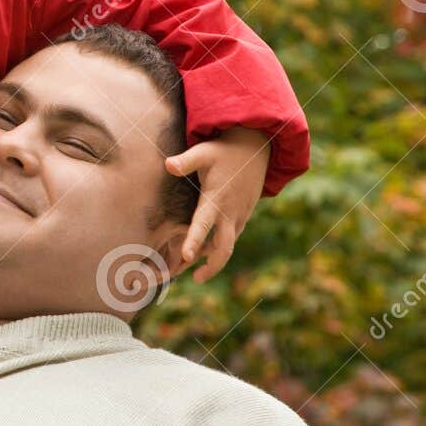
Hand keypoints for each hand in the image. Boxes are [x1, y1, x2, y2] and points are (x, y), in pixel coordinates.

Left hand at [165, 125, 270, 282]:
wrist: (257, 147)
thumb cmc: (224, 150)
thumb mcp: (204, 151)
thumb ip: (186, 161)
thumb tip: (168, 164)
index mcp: (216, 199)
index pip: (204, 225)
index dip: (195, 241)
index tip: (187, 258)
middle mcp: (230, 212)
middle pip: (224, 247)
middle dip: (212, 266)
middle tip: (196, 278)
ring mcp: (239, 215)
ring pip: (228, 244)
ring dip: (214, 258)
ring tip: (197, 272)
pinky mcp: (243, 215)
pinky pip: (232, 236)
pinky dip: (221, 247)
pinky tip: (207, 252)